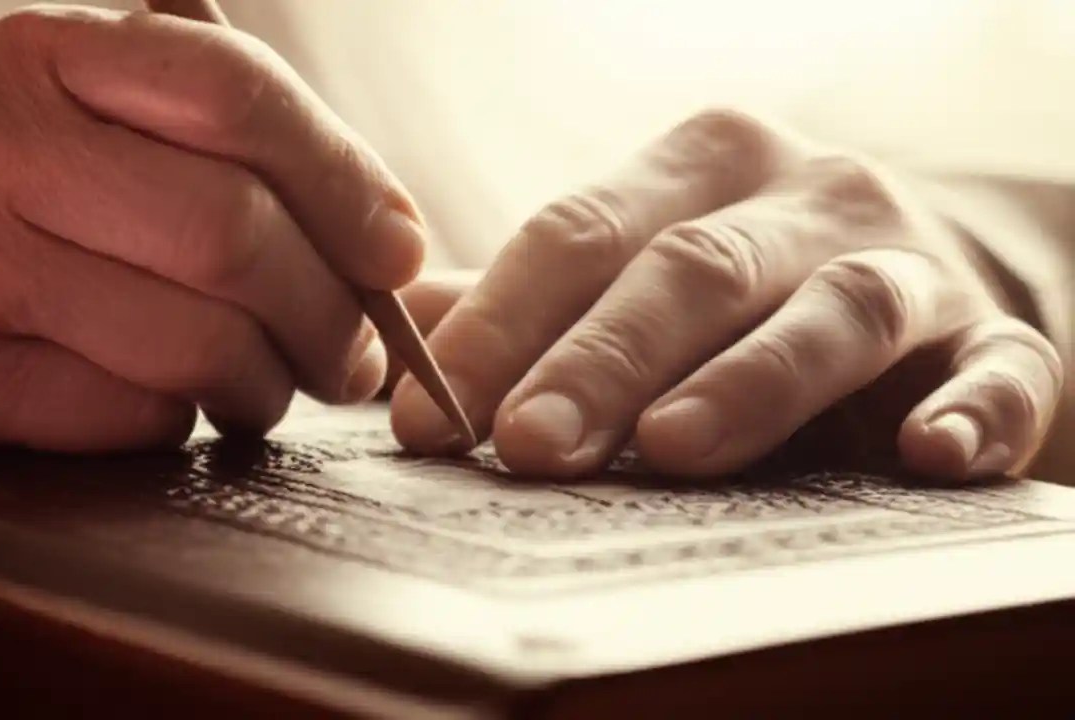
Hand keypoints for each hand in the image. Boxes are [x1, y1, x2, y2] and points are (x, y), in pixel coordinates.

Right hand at [0, 5, 423, 450]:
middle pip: (233, 235)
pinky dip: (180, 419)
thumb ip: (213, 137)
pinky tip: (172, 401)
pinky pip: (127, 414)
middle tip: (352, 351)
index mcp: (50, 52)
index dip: (346, 177)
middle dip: (328, 313)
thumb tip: (384, 230)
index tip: (399, 249)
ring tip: (273, 384)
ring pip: (194, 341)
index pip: (236, 92)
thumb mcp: (77, 109)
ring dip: (267, 382)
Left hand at [391, 109, 1062, 479]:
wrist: (914, 277)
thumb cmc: (738, 284)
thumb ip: (521, 302)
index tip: (428, 414)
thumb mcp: (632, 265)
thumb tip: (387, 354)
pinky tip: (925, 455)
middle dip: (601, 360)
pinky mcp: (992, 340)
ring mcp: (906, 264)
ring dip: (749, 383)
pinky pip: (997, 370)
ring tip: (671, 447)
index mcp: (696, 167)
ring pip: (830, 311)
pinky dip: (968, 409)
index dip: (499, 323)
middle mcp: (804, 197)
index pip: (576, 232)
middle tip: (528, 446)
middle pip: (690, 270)